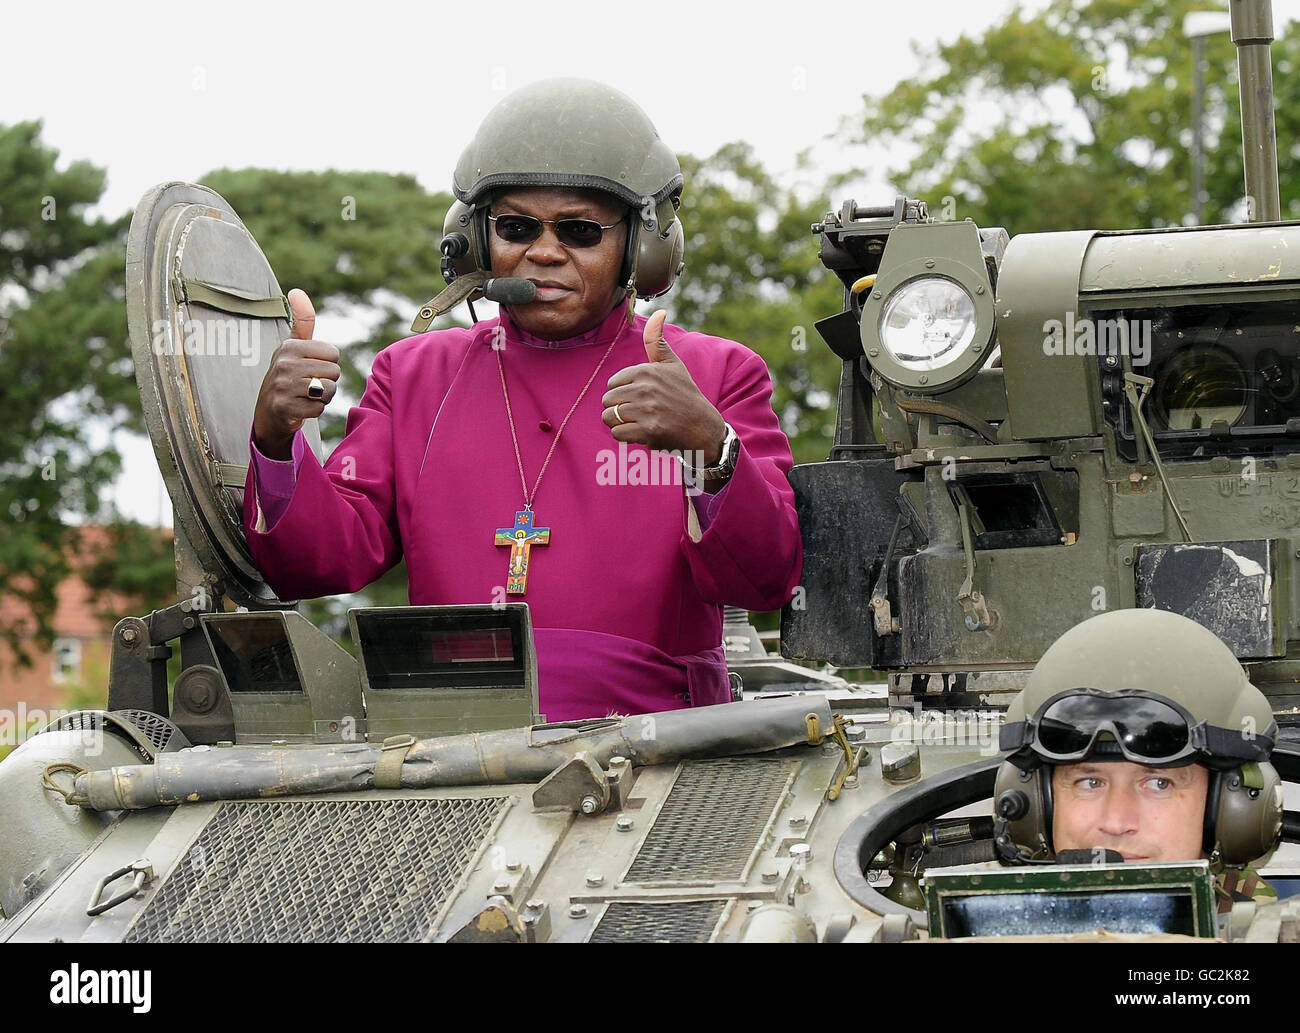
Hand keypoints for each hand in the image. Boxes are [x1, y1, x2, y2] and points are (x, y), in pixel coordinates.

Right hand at [252, 289, 339, 458]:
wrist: (269, 410)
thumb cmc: (288, 374)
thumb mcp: (293, 346)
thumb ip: (302, 321)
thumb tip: (297, 291)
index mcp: (289, 346)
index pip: (333, 353)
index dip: (328, 363)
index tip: (311, 367)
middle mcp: (284, 364)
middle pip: (334, 372)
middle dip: (327, 381)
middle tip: (309, 384)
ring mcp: (283, 386)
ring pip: (329, 391)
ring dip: (323, 397)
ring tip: (306, 395)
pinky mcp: (284, 407)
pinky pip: (320, 409)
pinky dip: (315, 411)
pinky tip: (301, 407)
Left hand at [600, 310, 725, 463]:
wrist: (703, 427)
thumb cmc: (685, 394)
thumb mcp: (672, 364)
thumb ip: (657, 341)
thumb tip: (659, 311)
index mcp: (647, 371)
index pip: (613, 383)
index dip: (623, 393)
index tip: (642, 397)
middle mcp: (646, 388)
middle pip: (608, 400)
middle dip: (619, 409)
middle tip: (641, 413)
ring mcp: (646, 410)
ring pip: (609, 417)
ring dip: (620, 423)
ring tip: (639, 422)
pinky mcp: (648, 431)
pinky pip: (617, 433)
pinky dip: (625, 436)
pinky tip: (641, 433)